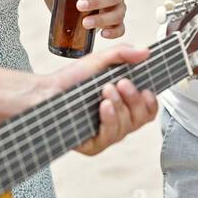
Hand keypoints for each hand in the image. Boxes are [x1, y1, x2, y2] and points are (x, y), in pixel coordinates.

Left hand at [42, 0, 127, 37]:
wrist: (80, 7)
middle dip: (97, 2)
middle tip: (79, 6)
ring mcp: (119, 10)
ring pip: (117, 14)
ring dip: (102, 19)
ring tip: (85, 23)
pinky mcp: (117, 24)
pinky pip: (121, 29)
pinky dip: (113, 32)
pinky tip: (102, 34)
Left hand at [44, 44, 158, 154]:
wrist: (47, 90)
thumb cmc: (72, 79)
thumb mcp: (99, 60)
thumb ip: (123, 54)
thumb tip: (145, 52)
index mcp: (124, 104)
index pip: (148, 110)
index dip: (151, 102)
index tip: (145, 89)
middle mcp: (118, 121)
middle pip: (141, 119)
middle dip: (134, 99)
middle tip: (122, 82)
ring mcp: (106, 134)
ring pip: (126, 127)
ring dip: (120, 106)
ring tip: (107, 89)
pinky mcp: (93, 145)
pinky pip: (109, 137)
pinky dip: (110, 120)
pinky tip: (104, 107)